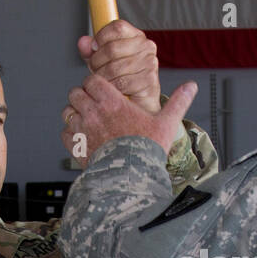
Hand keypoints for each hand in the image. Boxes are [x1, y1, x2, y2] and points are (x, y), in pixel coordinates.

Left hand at [62, 74, 197, 164]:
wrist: (132, 178)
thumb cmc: (149, 149)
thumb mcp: (167, 123)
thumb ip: (178, 102)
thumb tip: (192, 86)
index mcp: (112, 101)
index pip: (92, 80)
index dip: (95, 84)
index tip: (102, 91)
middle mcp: (93, 112)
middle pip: (76, 93)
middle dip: (83, 96)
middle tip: (93, 105)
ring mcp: (82, 129)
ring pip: (67, 111)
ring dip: (75, 114)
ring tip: (87, 121)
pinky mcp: (76, 146)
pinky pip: (64, 132)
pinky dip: (70, 134)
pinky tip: (83, 138)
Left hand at [77, 19, 160, 115]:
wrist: (138, 105)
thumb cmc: (122, 80)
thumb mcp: (103, 62)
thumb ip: (91, 51)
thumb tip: (83, 42)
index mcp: (136, 37)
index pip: (117, 27)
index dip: (101, 37)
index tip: (94, 49)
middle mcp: (147, 47)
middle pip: (112, 48)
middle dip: (98, 62)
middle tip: (96, 71)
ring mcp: (150, 63)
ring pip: (114, 67)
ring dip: (103, 77)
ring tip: (104, 82)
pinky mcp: (149, 81)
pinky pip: (121, 83)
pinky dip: (112, 88)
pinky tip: (113, 91)